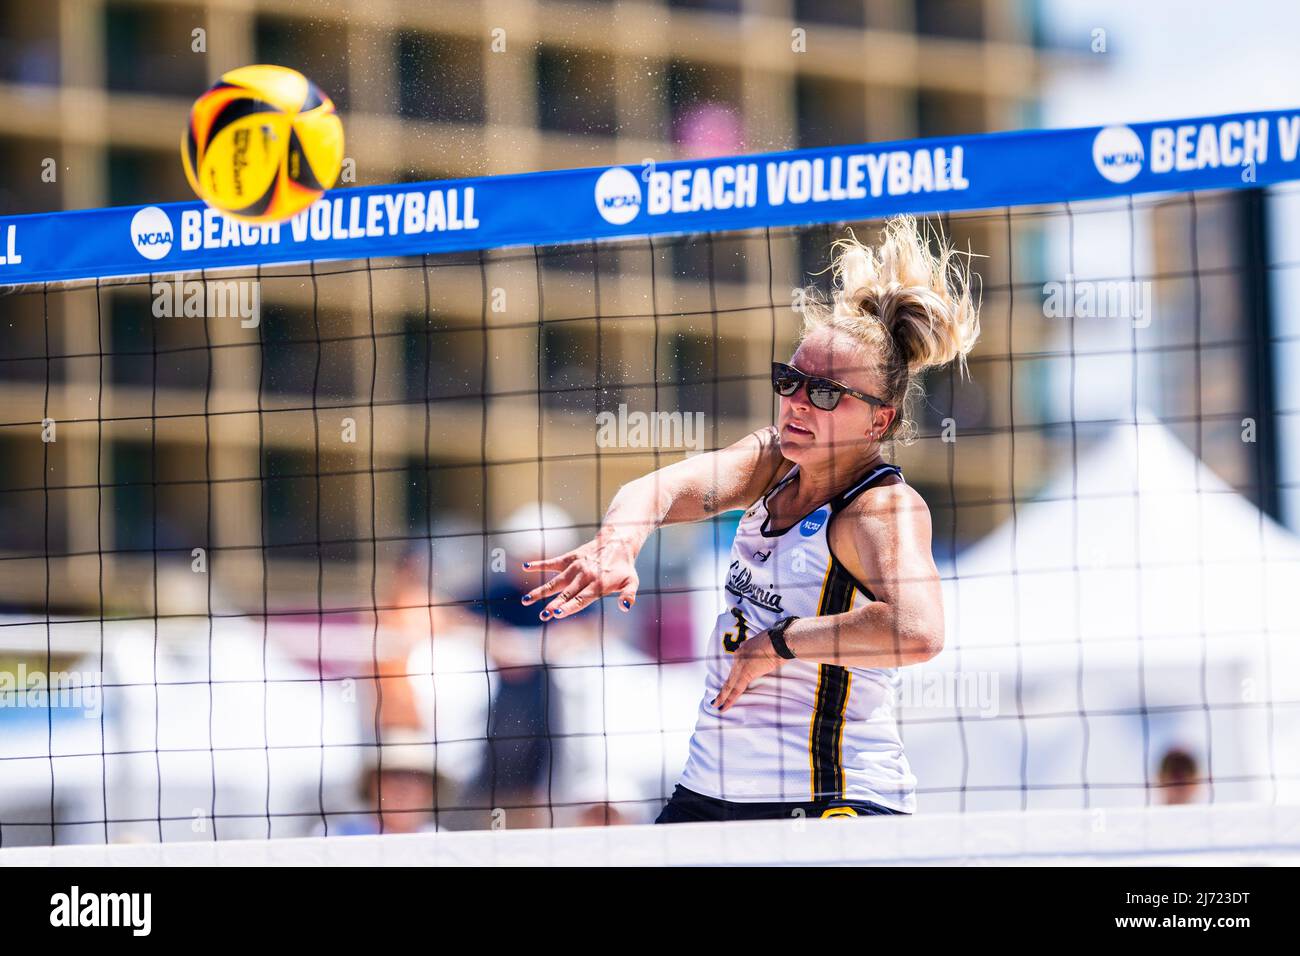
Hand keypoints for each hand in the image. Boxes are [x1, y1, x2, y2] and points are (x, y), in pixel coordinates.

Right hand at [520, 532, 639, 620]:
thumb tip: (625, 607)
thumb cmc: (624, 568)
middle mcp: (584, 575)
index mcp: (598, 584)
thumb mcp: (632, 582)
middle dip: (554, 605)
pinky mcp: (570, 558)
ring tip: (526, 601)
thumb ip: (629, 595)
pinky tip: (525, 567)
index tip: (558, 614)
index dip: (570, 606)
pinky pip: (552, 562)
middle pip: (567, 593)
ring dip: (541, 592)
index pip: (582, 598)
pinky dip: (539, 564)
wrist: (617, 542)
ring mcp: (575, 566)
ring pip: (556, 581)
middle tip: (542, 615)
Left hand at [713, 633, 782, 711]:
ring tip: (716, 705)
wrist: (780, 640)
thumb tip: (762, 657)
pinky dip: (729, 699)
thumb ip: (760, 651)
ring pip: (729, 684)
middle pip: (730, 676)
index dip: (733, 675)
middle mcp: (739, 656)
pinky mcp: (745, 673)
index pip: (737, 665)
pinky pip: (736, 689)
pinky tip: (723, 706)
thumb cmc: (779, 642)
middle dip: (723, 689)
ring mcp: (740, 665)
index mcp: (744, 649)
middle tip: (715, 700)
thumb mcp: (766, 645)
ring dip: (723, 696)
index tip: (730, 683)